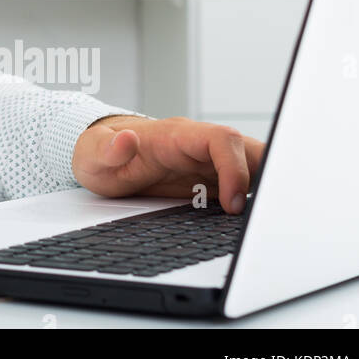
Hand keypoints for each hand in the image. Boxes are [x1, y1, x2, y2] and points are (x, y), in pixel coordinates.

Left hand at [71, 115, 264, 214]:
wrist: (101, 156)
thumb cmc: (99, 154)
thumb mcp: (91, 155)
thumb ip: (105, 148)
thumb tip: (126, 139)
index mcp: (175, 137)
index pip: (222, 139)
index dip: (235, 168)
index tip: (231, 203)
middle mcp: (198, 144)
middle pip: (248, 149)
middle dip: (267, 177)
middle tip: (261, 216)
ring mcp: (207, 160)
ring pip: (253, 163)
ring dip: (266, 186)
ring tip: (264, 221)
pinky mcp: (211, 176)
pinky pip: (245, 180)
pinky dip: (256, 196)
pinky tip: (254, 219)